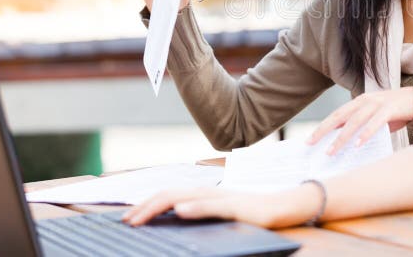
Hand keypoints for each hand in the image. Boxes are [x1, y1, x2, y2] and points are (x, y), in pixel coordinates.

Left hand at [122, 184, 320, 228]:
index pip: (171, 194)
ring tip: (140, 216)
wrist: (287, 206)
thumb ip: (204, 213)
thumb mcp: (225, 215)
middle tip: (125, 220)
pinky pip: (212, 205)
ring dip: (159, 206)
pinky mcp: (237, 206)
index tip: (129, 217)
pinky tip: (180, 209)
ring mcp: (223, 198)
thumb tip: (180, 216)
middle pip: (171, 193)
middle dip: (145, 206)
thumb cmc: (256, 213)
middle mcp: (211, 191)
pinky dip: (194, 206)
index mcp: (206, 194)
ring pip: (185, 197)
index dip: (148, 203)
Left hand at [308, 87, 412, 154]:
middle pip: (340, 116)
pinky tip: (358, 145)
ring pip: (355, 121)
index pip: (336, 115)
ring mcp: (377, 104)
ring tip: (332, 151)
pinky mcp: (390, 109)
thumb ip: (361, 127)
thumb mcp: (374, 118)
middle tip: (312, 144)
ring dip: (342, 137)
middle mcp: (365, 101)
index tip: (309, 140)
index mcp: (359, 102)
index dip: (322, 127)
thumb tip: (345, 145)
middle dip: (324, 130)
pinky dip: (366, 133)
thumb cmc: (395, 112)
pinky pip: (375, 122)